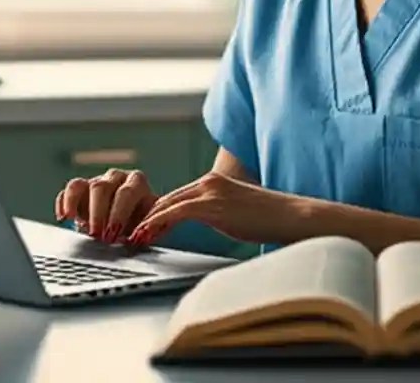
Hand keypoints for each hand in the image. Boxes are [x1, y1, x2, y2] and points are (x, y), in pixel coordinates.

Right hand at [54, 168, 157, 243]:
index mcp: (137, 182)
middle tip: (97, 235)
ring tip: (80, 226)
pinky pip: (70, 189)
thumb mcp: (151, 226)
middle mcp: (116, 177)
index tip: (114, 234)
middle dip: (99, 213)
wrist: (128, 224)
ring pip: (83, 185)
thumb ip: (150, 229)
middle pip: (102, 188)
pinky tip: (63, 217)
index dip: (119, 214)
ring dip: (80, 207)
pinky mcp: (81, 187)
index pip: (127, 192)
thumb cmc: (142, 224)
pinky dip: (64, 202)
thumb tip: (143, 235)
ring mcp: (98, 180)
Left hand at [128, 172, 304, 246]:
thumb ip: (215, 213)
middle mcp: (208, 181)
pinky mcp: (212, 204)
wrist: (290, 217)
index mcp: (213, 181)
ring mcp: (210, 191)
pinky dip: (157, 224)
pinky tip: (146, 235)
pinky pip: (175, 213)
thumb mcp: (234, 213)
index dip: (155, 214)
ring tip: (132, 238)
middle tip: (129, 235)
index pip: (175, 197)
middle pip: (166, 199)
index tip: (142, 229)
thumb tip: (201, 224)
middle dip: (145, 218)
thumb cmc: (267, 220)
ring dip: (146, 223)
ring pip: (166, 204)